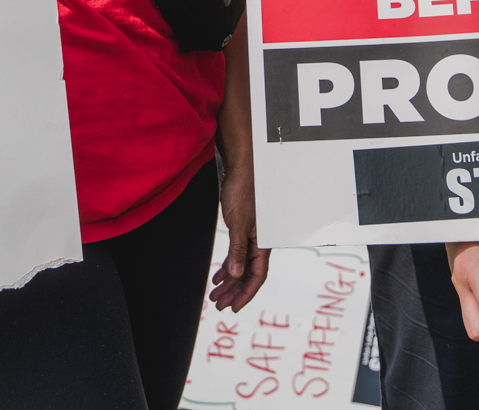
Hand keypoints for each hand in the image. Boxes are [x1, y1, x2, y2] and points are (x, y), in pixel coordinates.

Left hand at [210, 159, 269, 311]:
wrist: (240, 171)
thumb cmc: (243, 192)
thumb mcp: (238, 223)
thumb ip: (237, 250)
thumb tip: (235, 275)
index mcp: (263, 244)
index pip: (257, 276)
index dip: (245, 294)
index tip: (233, 308)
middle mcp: (259, 244)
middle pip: (248, 275)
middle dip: (234, 292)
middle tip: (219, 304)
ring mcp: (250, 239)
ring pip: (241, 267)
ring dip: (229, 282)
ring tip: (215, 295)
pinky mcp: (242, 232)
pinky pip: (236, 257)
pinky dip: (227, 268)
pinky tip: (217, 277)